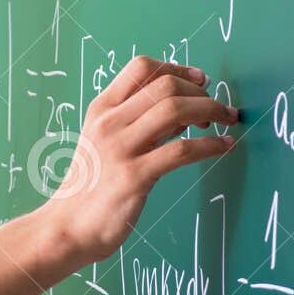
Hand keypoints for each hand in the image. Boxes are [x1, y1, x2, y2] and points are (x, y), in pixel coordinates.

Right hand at [43, 55, 238, 267]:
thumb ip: (139, 123)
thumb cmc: (90, 187)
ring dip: (211, 110)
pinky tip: (223, 147)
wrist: (67, 227)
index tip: (201, 80)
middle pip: (166, 85)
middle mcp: (109, 123)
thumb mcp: (104, 143)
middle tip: (217, 108)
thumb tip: (187, 111)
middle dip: (201, 92)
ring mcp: (120, 149)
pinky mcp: (134, 177)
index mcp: (101, 109)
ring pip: (175, 110)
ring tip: (226, 121)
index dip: (178, 68)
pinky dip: (210, 145)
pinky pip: (181, 151)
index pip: (142, 67)